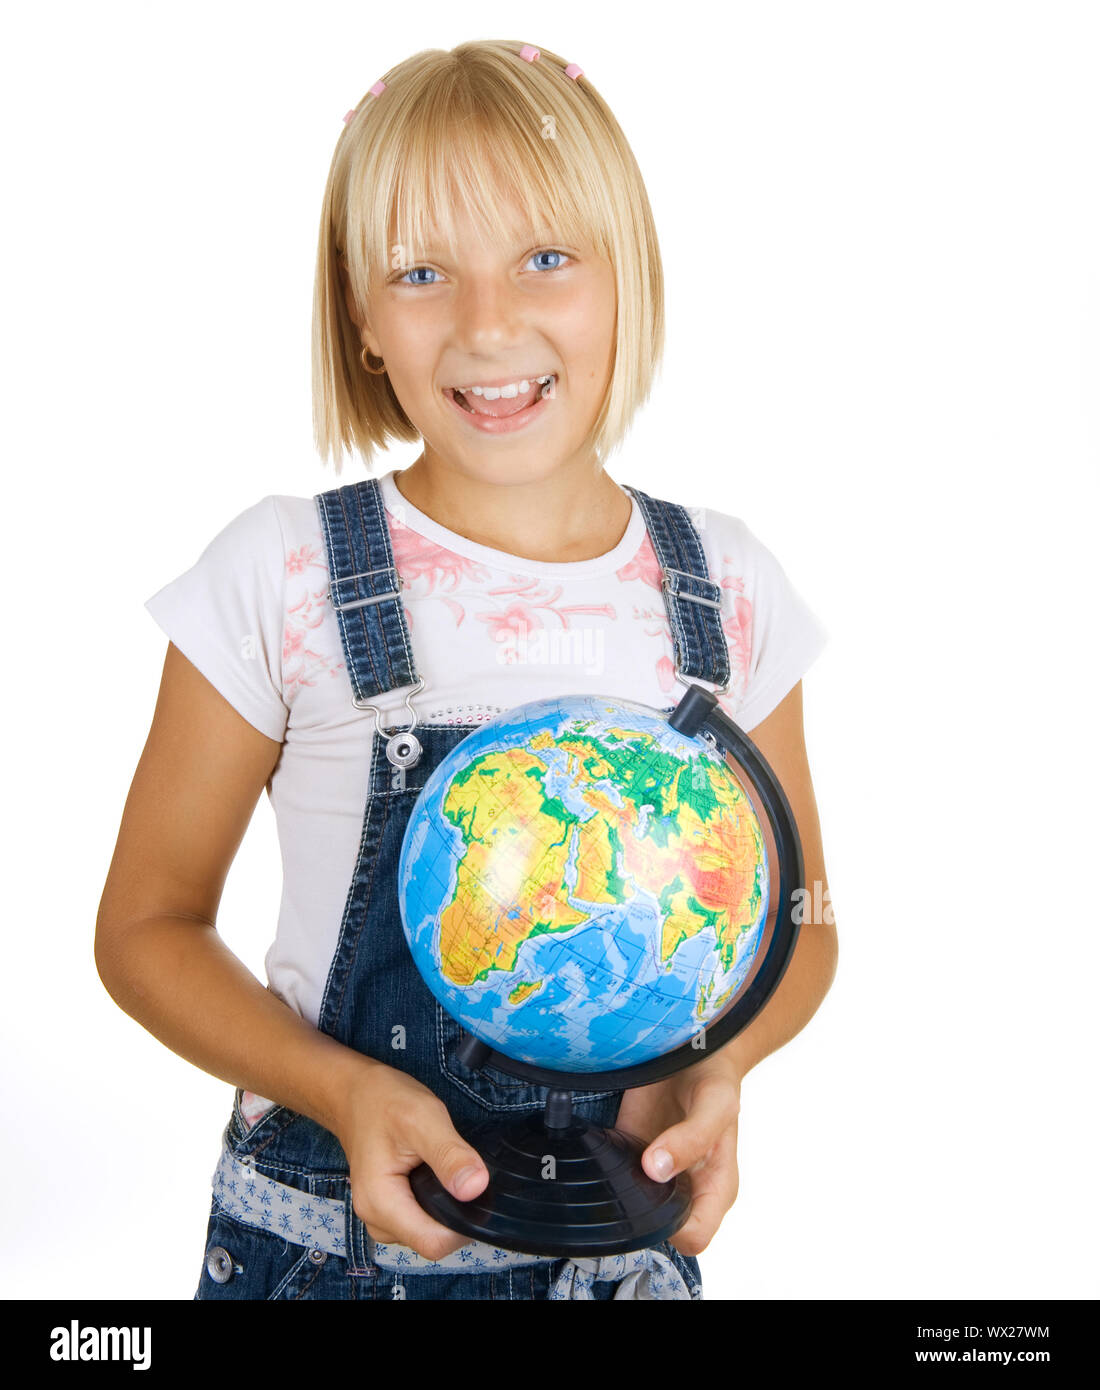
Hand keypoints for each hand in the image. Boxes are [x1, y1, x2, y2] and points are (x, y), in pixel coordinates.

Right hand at [335, 1061, 488, 1260]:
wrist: (354, 1092)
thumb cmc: (383, 1101)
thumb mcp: (423, 1118)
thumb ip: (450, 1155)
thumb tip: (477, 1188)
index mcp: (380, 1204)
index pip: (434, 1244)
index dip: (464, 1225)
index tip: (477, 1192)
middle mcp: (376, 1219)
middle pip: (432, 1241)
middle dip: (455, 1214)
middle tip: (459, 1170)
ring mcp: (380, 1216)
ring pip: (428, 1232)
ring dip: (445, 1208)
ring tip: (443, 1168)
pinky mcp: (388, 1208)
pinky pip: (420, 1219)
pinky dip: (435, 1202)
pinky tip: (434, 1174)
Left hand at [613, 1052, 741, 1256]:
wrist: (694, 1046)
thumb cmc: (715, 1078)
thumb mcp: (715, 1104)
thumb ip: (692, 1138)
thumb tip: (656, 1171)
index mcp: (715, 1188)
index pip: (694, 1236)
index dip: (673, 1225)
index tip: (653, 1192)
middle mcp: (685, 1188)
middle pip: (658, 1228)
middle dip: (639, 1211)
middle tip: (627, 1171)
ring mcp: (656, 1173)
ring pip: (631, 1207)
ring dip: (617, 1190)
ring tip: (616, 1154)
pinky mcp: (630, 1154)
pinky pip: (611, 1176)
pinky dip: (602, 1167)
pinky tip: (600, 1145)